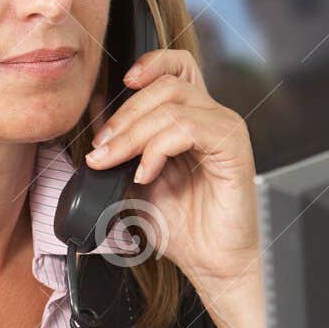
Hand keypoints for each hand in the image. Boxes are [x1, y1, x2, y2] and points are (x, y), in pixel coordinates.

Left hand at [84, 48, 258, 295]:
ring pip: (172, 104)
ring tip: (114, 163)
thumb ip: (121, 146)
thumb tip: (95, 113)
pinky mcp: (233, 147)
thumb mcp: (135, 180)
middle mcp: (211, 118)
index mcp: (192, 119)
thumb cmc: (184, 228)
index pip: (176, 67)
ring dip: (132, 134)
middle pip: (165, 85)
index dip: (150, 63)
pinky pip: (188, 128)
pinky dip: (157, 148)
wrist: (211, 264)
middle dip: (123, 116)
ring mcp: (224, 129)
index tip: (120, 84)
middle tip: (100, 149)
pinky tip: (146, 174)